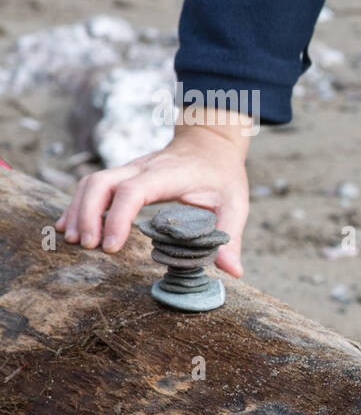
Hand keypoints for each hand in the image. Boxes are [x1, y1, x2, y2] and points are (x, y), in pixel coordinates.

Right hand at [56, 120, 250, 276]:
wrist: (211, 143)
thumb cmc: (223, 174)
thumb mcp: (236, 203)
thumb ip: (231, 236)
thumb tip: (232, 271)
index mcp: (169, 175)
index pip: (133, 190)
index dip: (117, 217)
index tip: (111, 246)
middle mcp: (144, 168)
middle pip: (101, 182)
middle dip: (88, 214)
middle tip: (88, 247)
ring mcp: (130, 168)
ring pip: (91, 182)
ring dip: (78, 210)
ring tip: (75, 241)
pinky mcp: (124, 174)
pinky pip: (92, 185)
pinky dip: (78, 205)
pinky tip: (71, 227)